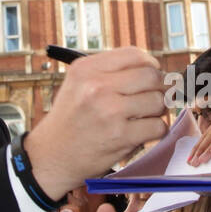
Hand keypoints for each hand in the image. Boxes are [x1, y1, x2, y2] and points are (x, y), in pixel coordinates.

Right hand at [26, 48, 168, 198]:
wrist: (52, 156)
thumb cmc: (72, 119)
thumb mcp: (79, 84)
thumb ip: (110, 72)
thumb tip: (154, 68)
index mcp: (86, 69)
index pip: (135, 54)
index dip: (150, 65)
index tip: (151, 76)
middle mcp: (96, 86)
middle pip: (151, 76)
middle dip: (159, 88)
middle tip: (152, 97)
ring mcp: (110, 112)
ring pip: (158, 101)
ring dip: (157, 111)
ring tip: (143, 117)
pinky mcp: (120, 136)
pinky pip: (158, 127)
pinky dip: (156, 131)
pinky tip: (142, 133)